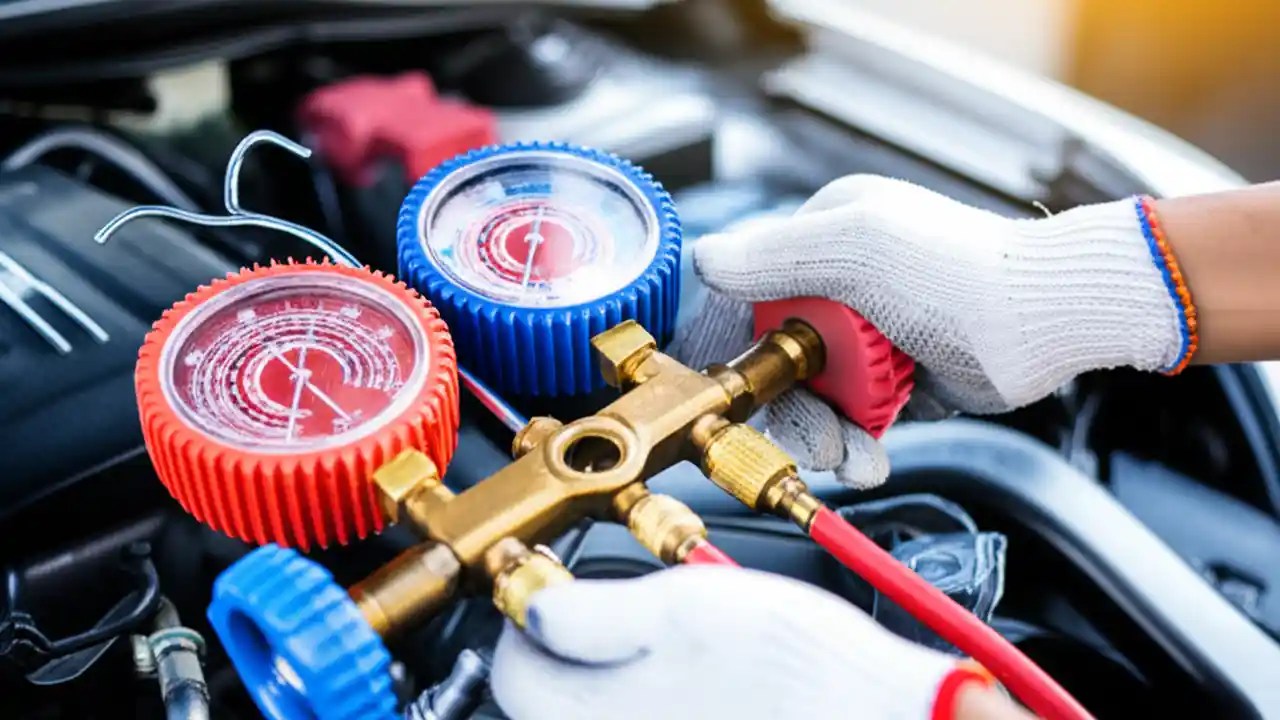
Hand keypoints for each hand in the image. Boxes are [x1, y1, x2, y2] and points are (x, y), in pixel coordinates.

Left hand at [490, 566, 1000, 719]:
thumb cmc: (802, 672)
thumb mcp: (685, 605)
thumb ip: (590, 611)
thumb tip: (533, 607)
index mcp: (593, 718)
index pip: (512, 670)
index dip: (530, 616)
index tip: (557, 592)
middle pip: (548, 706)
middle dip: (568, 656)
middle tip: (616, 615)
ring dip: (612, 686)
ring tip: (668, 650)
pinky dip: (657, 710)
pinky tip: (699, 691)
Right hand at [672, 175, 1182, 485]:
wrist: (1044, 322)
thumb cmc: (964, 273)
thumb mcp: (858, 250)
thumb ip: (776, 256)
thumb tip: (704, 260)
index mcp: (822, 237)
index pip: (747, 292)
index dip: (724, 341)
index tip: (714, 385)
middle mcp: (839, 283)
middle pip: (775, 359)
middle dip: (790, 408)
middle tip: (815, 438)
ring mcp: (867, 334)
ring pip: (812, 396)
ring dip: (824, 433)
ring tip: (853, 454)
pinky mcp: (894, 378)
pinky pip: (851, 417)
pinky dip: (856, 442)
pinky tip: (872, 454)